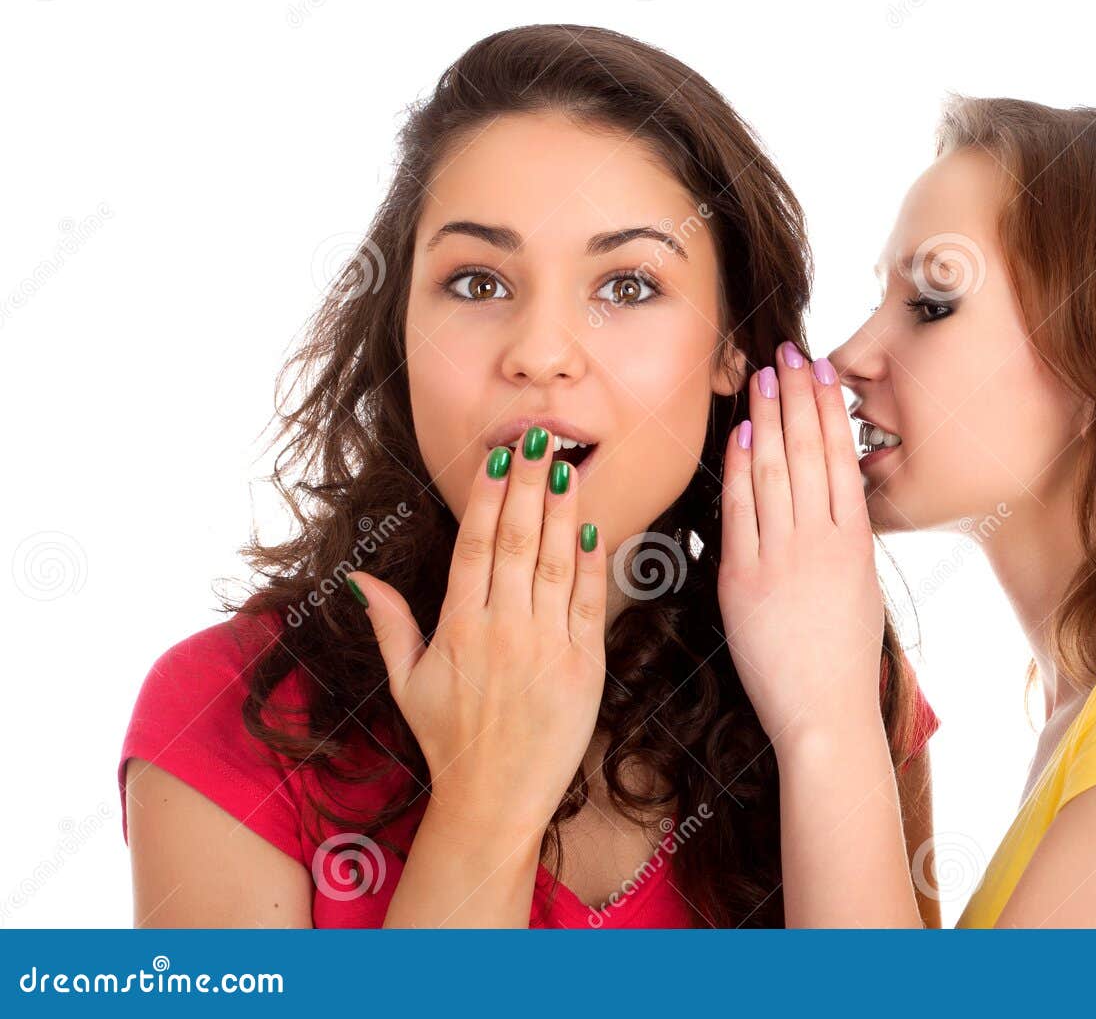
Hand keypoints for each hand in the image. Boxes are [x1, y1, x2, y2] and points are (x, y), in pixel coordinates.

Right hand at [349, 429, 606, 840]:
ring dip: (561, 511)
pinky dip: (592, 562)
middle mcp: (503, 630)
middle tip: (537, 439)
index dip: (486, 497)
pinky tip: (592, 526)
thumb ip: (392, 625)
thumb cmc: (449, 740)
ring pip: (555, 563)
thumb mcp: (407, 683)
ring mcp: (546, 646)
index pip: (473, 547)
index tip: (496, 458)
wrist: (495, 799)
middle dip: (526, 485)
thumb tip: (361, 578)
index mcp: (458, 629)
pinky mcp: (583, 665)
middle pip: (516, 541)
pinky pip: (588, 602)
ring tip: (565, 468)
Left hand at [718, 341, 885, 755]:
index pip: (840, 457)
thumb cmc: (844, 659)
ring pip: (776, 471)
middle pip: (809, 452)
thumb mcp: (859, 589)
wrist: (825, 712)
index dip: (827, 408)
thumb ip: (843, 541)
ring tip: (763, 377)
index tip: (819, 371)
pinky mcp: (745, 580)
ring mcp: (783, 558)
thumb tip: (831, 501)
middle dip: (796, 397)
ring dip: (768, 418)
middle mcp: (822, 541)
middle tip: (788, 352)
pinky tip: (742, 435)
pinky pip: (741, 512)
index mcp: (855, 542)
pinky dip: (740, 469)